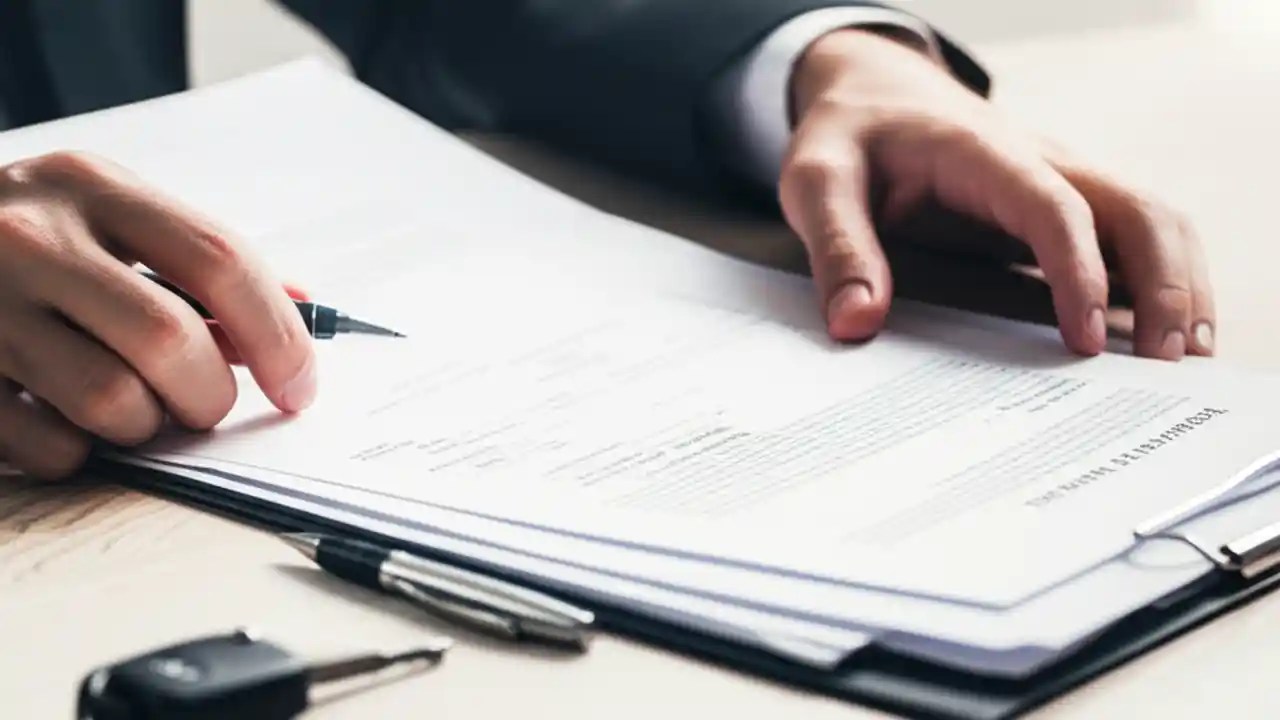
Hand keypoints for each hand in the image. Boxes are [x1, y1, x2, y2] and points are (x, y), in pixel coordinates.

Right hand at [0, 151, 316, 478]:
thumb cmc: (30, 241)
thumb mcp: (107, 217)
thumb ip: (199, 263)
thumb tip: (303, 312)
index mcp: (91, 186)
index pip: (219, 259)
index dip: (279, 336)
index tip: (300, 386)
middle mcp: (30, 235)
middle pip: (170, 340)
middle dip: (209, 394)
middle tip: (203, 403)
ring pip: (113, 403)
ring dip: (145, 425)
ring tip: (128, 406)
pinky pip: (51, 447)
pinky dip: (80, 451)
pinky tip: (63, 418)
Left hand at [779, 30, 1211, 359]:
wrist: (871, 94)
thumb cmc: (849, 137)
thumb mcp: (816, 179)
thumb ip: (836, 245)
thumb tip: (856, 323)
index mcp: (983, 155)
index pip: (1054, 208)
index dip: (1078, 273)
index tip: (1083, 342)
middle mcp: (1039, 164)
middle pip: (1136, 211)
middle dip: (1164, 284)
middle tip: (1164, 365)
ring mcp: (1058, 184)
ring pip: (1150, 220)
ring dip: (1176, 284)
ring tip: (1180, 361)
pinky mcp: (1058, 207)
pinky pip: (1127, 239)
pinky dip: (1153, 282)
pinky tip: (1147, 338)